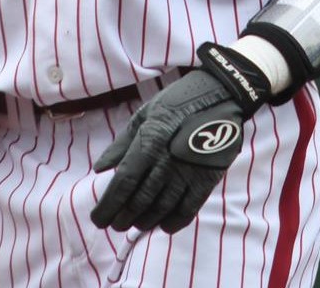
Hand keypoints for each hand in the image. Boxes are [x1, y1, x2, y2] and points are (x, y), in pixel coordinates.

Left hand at [90, 69, 245, 232]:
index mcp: (148, 143)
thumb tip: (99, 168)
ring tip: (135, 225)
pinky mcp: (208, 178)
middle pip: (140, 201)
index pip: (123, 183)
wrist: (221, 93)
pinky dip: (174, 222)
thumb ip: (121, 143)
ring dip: (145, 222)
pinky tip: (164, 226)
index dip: (108, 206)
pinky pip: (189, 209)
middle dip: (123, 218)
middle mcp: (166, 161)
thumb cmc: (177, 101)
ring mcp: (189, 172)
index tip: (98, 219)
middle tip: (115, 225)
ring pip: (162, 208)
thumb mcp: (144, 114)